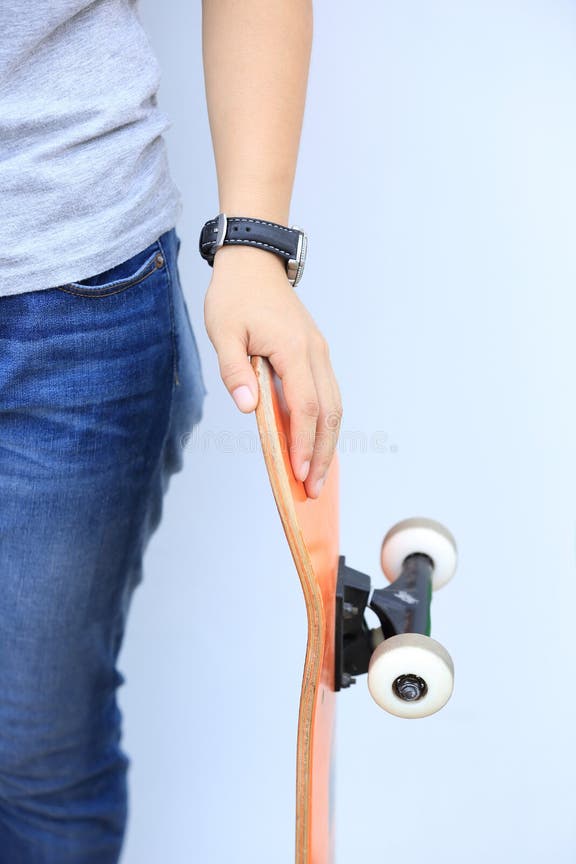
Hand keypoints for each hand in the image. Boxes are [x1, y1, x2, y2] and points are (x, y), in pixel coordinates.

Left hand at [204, 246, 341, 498]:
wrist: (254, 263)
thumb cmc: (234, 296)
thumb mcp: (223, 332)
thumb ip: (235, 371)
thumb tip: (249, 408)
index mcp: (294, 349)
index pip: (305, 406)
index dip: (303, 443)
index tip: (298, 473)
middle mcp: (315, 353)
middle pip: (329, 412)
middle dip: (323, 453)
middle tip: (312, 489)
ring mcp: (320, 353)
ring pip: (334, 405)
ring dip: (328, 442)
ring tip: (316, 475)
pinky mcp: (316, 354)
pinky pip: (328, 394)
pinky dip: (325, 423)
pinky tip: (315, 443)